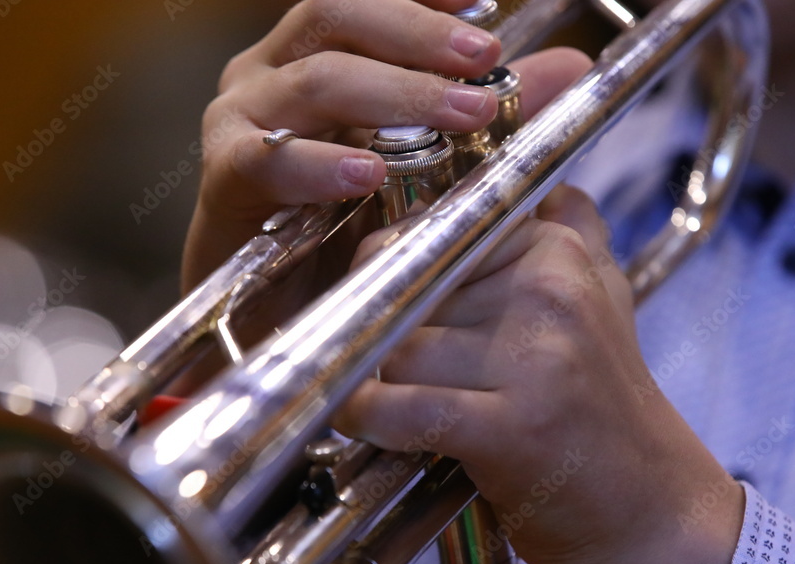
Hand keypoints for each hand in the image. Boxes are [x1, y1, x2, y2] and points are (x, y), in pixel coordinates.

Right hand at [182, 0, 590, 291]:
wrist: (276, 303)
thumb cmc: (343, 221)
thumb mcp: (421, 160)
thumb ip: (487, 112)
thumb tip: (569, 68)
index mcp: (320, 54)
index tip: (485, 2)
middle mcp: (274, 71)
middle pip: (338, 16)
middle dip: (418, 34)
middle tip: (484, 60)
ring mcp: (244, 119)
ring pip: (315, 80)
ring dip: (392, 93)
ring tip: (459, 115)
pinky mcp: (225, 178)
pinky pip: (270, 161)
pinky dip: (322, 167)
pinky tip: (369, 174)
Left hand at [334, 185, 744, 563]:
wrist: (656, 508)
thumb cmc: (608, 408)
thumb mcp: (605, 299)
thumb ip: (573, 231)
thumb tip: (541, 184)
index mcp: (558, 252)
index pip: (431, 234)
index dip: (392, 274)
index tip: (390, 309)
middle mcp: (548, 291)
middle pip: (405, 291)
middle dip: (381, 333)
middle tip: (385, 366)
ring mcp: (535, 358)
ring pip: (395, 347)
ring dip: (374, 381)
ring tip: (391, 400)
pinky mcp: (512, 426)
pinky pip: (400, 408)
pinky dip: (368, 420)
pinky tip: (366, 425)